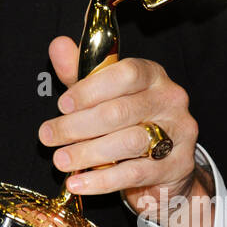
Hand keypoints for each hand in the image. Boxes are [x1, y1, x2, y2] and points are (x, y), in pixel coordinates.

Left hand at [40, 35, 205, 223]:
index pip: (125, 73)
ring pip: (128, 142)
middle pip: (120, 111)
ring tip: (60, 160)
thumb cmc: (128, 122)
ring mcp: (179, 132)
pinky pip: (135, 173)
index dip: (90, 89)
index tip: (62, 105)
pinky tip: (78, 182)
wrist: (164, 166)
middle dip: (77, 125)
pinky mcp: (178, 165)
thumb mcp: (103, 94)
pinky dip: (101, 180)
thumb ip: (80, 72)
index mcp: (153, 75)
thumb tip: (58, 45)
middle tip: (48, 136)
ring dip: (87, 153)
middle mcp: (170, 99)